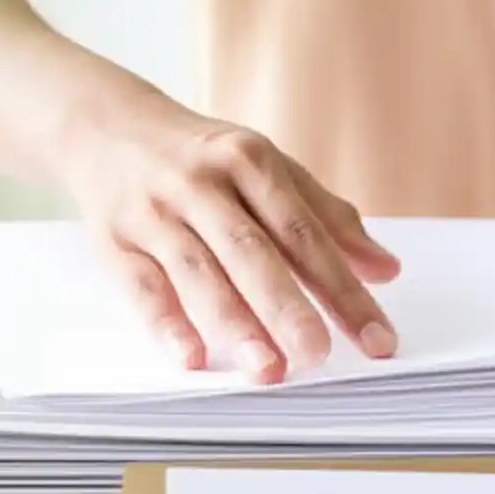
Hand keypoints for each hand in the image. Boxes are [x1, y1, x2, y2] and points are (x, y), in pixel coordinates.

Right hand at [59, 95, 400, 382]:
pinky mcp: (114, 240)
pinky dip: (167, 324)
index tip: (376, 337)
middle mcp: (202, 184)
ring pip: (200, 272)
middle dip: (288, 307)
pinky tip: (193, 358)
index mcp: (251, 161)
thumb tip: (386, 269)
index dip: (345, 288)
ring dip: (235, 323)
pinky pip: (142, 287)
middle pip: (253, 251)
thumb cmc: (206, 159)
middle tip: (319, 354)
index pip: (306, 234)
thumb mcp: (270, 170)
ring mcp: (155, 211)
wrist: (107, 124)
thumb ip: (329, 219)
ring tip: (268, 369)